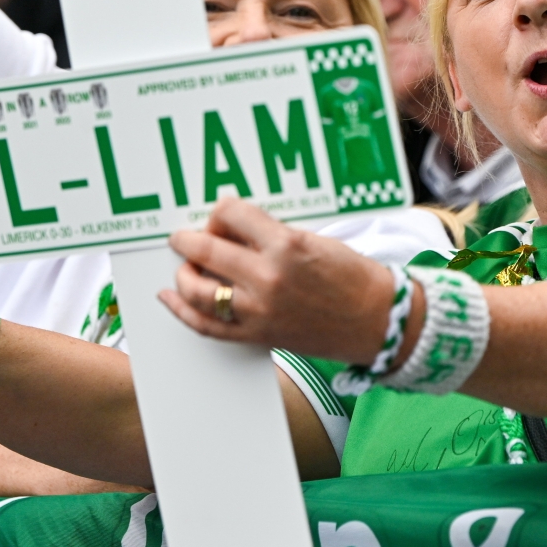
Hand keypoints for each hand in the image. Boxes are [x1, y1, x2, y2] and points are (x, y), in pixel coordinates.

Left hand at [162, 198, 400, 363]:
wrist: (376, 321)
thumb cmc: (352, 278)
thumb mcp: (313, 240)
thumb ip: (272, 234)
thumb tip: (234, 225)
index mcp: (285, 246)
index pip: (232, 214)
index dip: (221, 211)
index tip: (221, 213)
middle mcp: (267, 278)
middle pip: (206, 249)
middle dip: (189, 239)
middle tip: (183, 236)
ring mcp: (258, 310)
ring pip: (198, 289)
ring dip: (183, 273)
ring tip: (184, 265)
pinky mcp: (256, 335)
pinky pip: (207, 325)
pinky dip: (182, 310)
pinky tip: (170, 297)